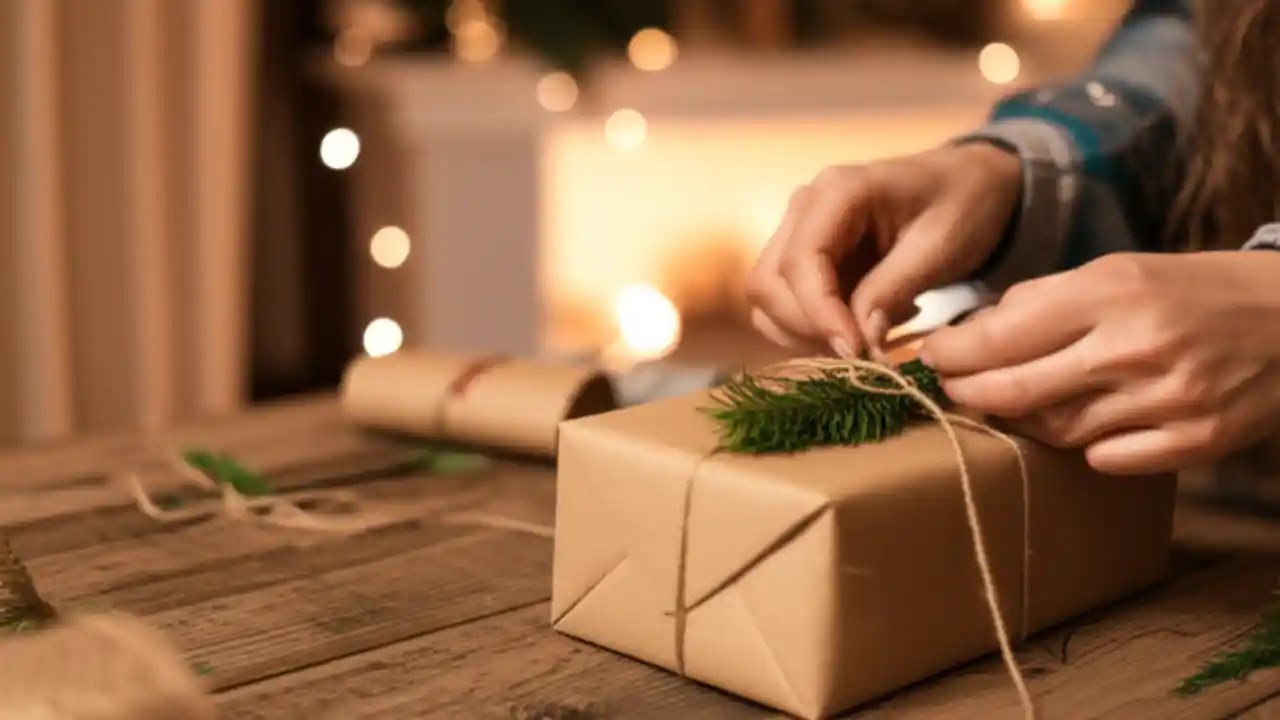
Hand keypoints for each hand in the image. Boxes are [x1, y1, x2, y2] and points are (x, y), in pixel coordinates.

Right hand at [746, 143, 1021, 356]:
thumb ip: (892, 289)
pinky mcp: (805, 259)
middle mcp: (804, 208)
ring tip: (868, 336)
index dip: (819, 313)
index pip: (800, 261)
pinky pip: (785, 305)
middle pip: (768, 283)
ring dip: (805, 334)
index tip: (855, 352)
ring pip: (768, 299)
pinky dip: (813, 330)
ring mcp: (798, 232)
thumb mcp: (940, 246)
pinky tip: (862, 324)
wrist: (969, 184)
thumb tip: (858, 343)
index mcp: (838, 191)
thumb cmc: (963, 203)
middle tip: (861, 353)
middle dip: (807, 328)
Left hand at [922, 252, 1279, 474]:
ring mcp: (1168, 400)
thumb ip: (1044, 302)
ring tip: (1012, 402)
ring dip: (1022, 420)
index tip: (931, 356)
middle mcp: (1135, 347)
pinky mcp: (1196, 441)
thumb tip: (971, 334)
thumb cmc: (1191, 290)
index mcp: (1111, 293)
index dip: (951, 354)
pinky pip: (1106, 459)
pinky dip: (1083, 446)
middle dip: (966, 394)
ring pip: (1055, 431)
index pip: (1000, 337)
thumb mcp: (1118, 272)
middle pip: (1014, 393)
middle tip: (949, 389)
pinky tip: (1082, 423)